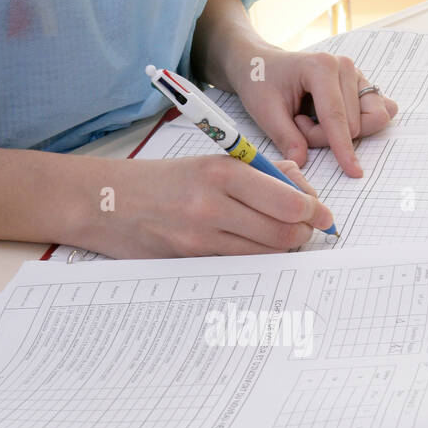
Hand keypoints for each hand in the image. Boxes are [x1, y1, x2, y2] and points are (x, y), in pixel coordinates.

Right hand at [68, 153, 334, 257]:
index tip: (322, 214)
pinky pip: (241, 266)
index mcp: (222, 171)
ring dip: (283, 249)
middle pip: (284, 233)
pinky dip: (256, 260)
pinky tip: (253, 249)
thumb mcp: (209, 161)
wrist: (104, 202)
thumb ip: (259, 171)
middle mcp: (213, 204)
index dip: (315, 212)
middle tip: (306, 230)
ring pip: (266, 254)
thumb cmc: (162, 180)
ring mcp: (201, 238)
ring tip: (280, 239)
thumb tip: (302, 189)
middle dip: (304, 234)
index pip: (289, 202)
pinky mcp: (191, 260)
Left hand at [228, 46, 397, 177]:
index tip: (353, 172)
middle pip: (353, 124)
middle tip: (298, 123)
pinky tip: (331, 118)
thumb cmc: (262, 83)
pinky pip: (375, 114)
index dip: (344, 148)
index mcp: (321, 67)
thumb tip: (302, 162)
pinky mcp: (362, 84)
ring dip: (341, 132)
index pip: (337, 116)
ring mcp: (356, 74)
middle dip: (325, 137)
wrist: (264, 65)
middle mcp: (344, 67)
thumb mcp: (265, 111)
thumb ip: (286, 138)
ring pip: (369, 120)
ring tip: (312, 119)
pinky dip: (355, 125)